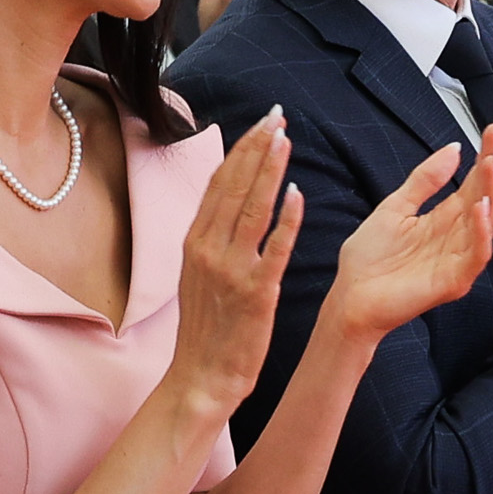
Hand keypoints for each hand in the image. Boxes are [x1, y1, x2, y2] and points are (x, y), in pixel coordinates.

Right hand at [166, 111, 300, 418]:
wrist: (200, 376)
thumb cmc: (206, 328)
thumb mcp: (199, 273)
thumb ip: (213, 237)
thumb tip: (228, 201)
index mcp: (194, 241)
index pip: (219, 183)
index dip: (240, 149)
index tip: (261, 123)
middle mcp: (208, 249)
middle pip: (234, 186)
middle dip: (257, 147)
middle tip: (277, 116)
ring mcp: (230, 270)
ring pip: (252, 209)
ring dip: (269, 171)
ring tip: (286, 139)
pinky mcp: (255, 293)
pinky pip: (273, 249)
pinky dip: (285, 220)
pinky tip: (297, 194)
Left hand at [325, 125, 492, 341]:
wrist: (350, 299)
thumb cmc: (368, 261)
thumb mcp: (394, 206)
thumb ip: (425, 180)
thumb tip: (454, 149)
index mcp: (444, 217)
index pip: (474, 179)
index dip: (488, 151)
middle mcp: (458, 236)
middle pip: (485, 193)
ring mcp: (459, 259)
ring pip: (486, 221)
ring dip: (491, 190)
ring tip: (492, 162)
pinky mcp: (453, 281)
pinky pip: (475, 255)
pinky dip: (480, 232)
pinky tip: (479, 208)